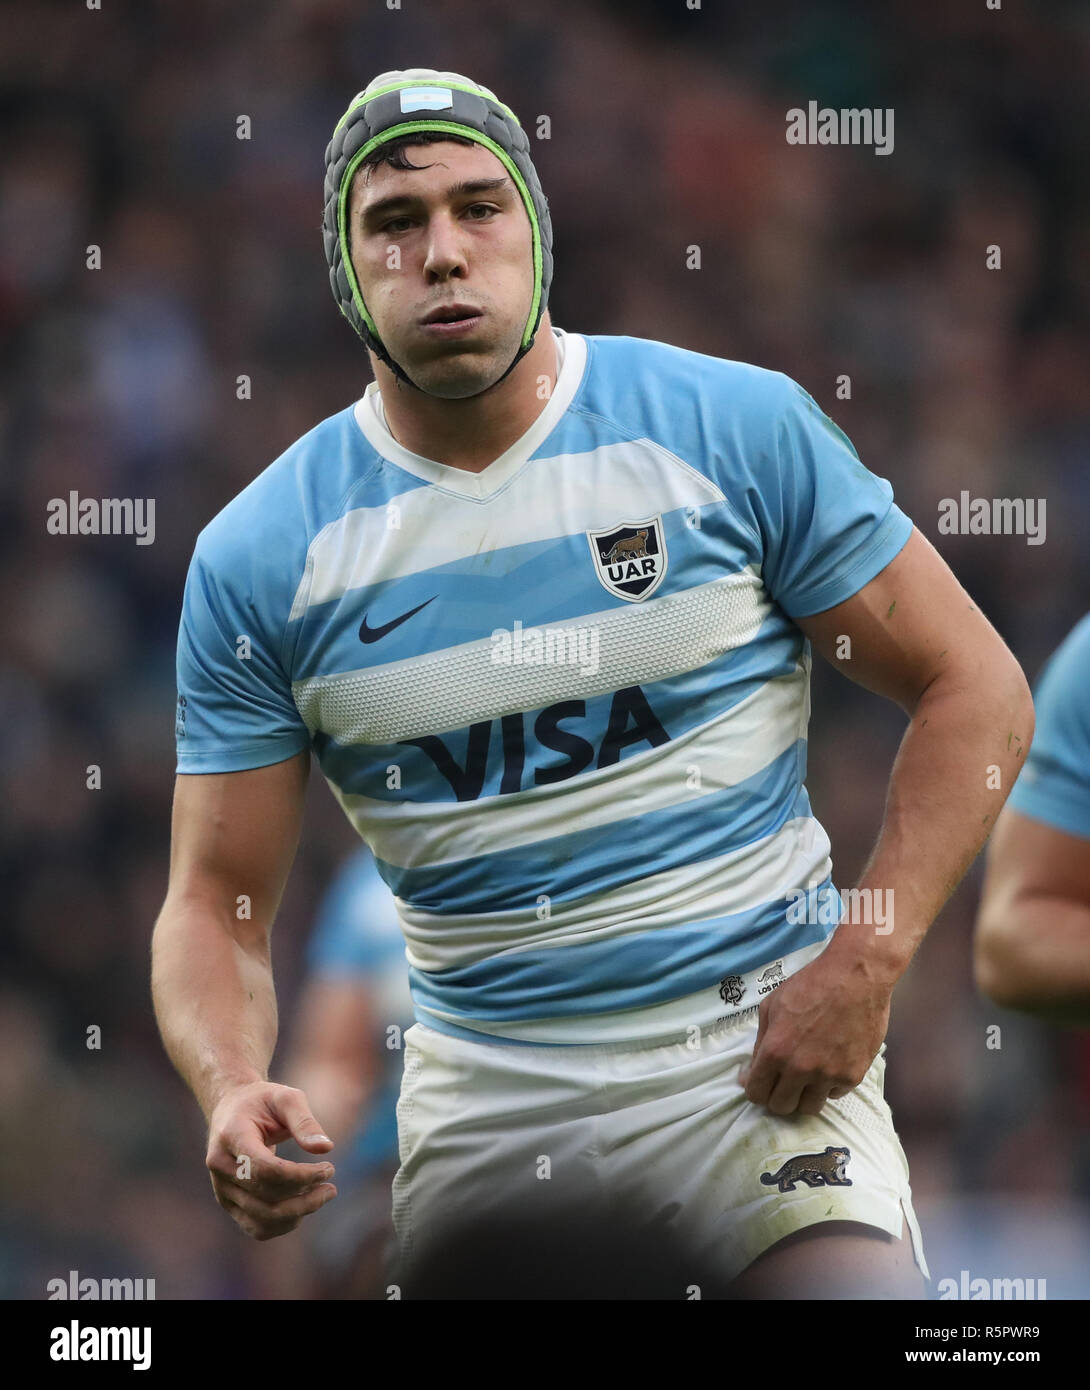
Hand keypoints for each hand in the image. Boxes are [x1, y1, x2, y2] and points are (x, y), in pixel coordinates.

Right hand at [205, 1082, 336, 1239]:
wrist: (232, 1109)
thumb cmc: (263, 1101)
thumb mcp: (286, 1098)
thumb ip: (305, 1121)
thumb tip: (326, 1148)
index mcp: (231, 1136)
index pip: (265, 1169)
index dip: (300, 1176)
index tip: (329, 1168)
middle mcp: (220, 1166)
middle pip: (265, 1197)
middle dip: (305, 1197)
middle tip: (331, 1187)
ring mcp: (221, 1188)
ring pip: (261, 1218)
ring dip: (298, 1213)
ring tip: (323, 1195)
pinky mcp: (229, 1202)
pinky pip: (256, 1227)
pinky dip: (284, 1224)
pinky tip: (303, 1207)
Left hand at [738, 956, 891, 1116]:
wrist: (856, 976)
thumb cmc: (810, 985)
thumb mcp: (772, 1006)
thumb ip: (761, 1042)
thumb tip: (749, 1073)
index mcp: (775, 1051)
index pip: (756, 1093)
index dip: (756, 1090)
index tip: (761, 1084)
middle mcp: (800, 1069)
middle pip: (781, 1107)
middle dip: (777, 1096)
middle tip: (783, 1082)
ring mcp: (828, 1075)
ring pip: (809, 1108)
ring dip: (804, 1095)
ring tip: (807, 1076)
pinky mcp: (853, 1076)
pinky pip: (834, 1094)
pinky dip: (828, 1085)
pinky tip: (829, 1063)